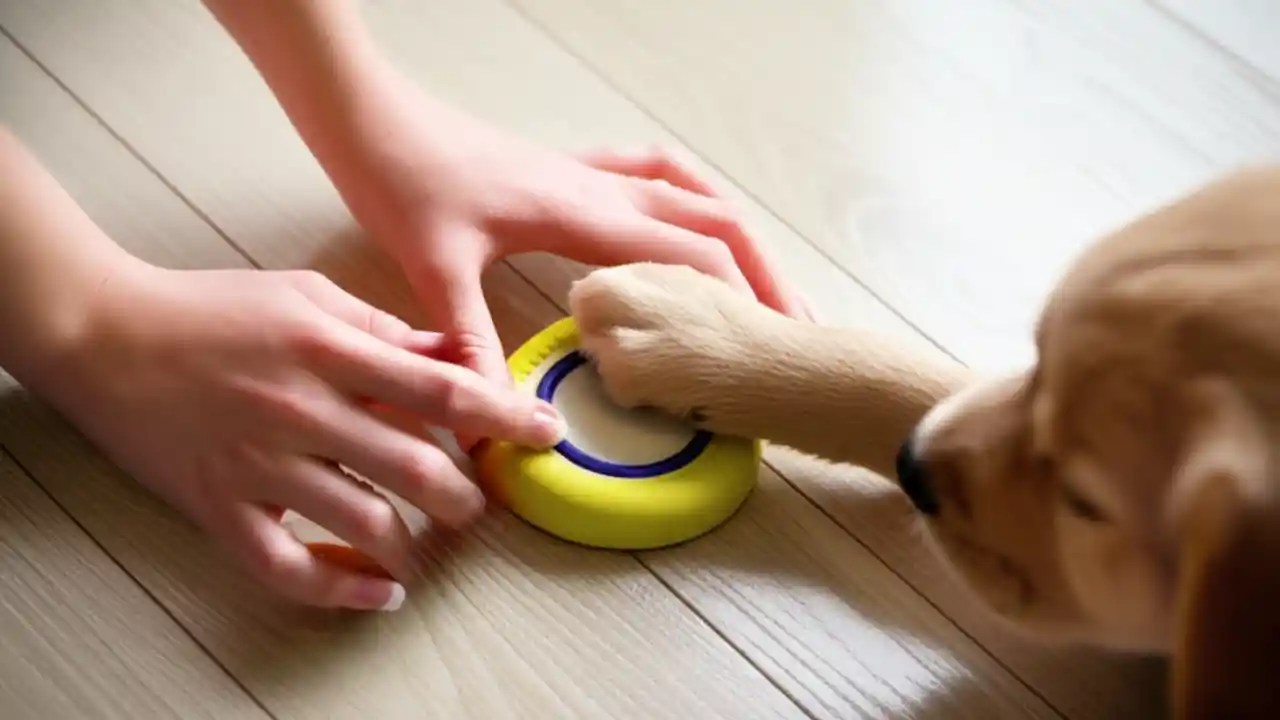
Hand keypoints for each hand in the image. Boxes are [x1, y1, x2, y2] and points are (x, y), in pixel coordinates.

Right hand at [54, 263, 564, 609]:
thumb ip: (384, 329)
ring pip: (364, 521)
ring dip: (414, 540)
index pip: (442, 388)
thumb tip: (452, 357)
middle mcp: (302, 409)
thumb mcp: (308, 295)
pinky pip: (287, 567)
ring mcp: (259, 464)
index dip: (504, 415)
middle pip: (417, 466)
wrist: (105, 334)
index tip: (546, 434)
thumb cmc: (215, 308)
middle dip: (467, 494)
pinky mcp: (220, 507)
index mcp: (330, 350)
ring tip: (429, 540)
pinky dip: (340, 589)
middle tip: (480, 501)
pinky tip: (379, 590)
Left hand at [332, 80, 808, 388]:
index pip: (688, 252)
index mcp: (581, 213)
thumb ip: (470, 343)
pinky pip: (654, 172)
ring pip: (694, 192)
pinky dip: (690, 195)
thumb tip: (494, 419)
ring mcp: (590, 172)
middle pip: (712, 219)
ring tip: (765, 280)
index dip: (739, 297)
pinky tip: (693, 215)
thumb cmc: (404, 181)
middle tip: (793, 323)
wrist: (375, 120)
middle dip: (762, 272)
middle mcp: (600, 187)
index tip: (771, 343)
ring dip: (738, 233)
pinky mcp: (572, 169)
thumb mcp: (434, 270)